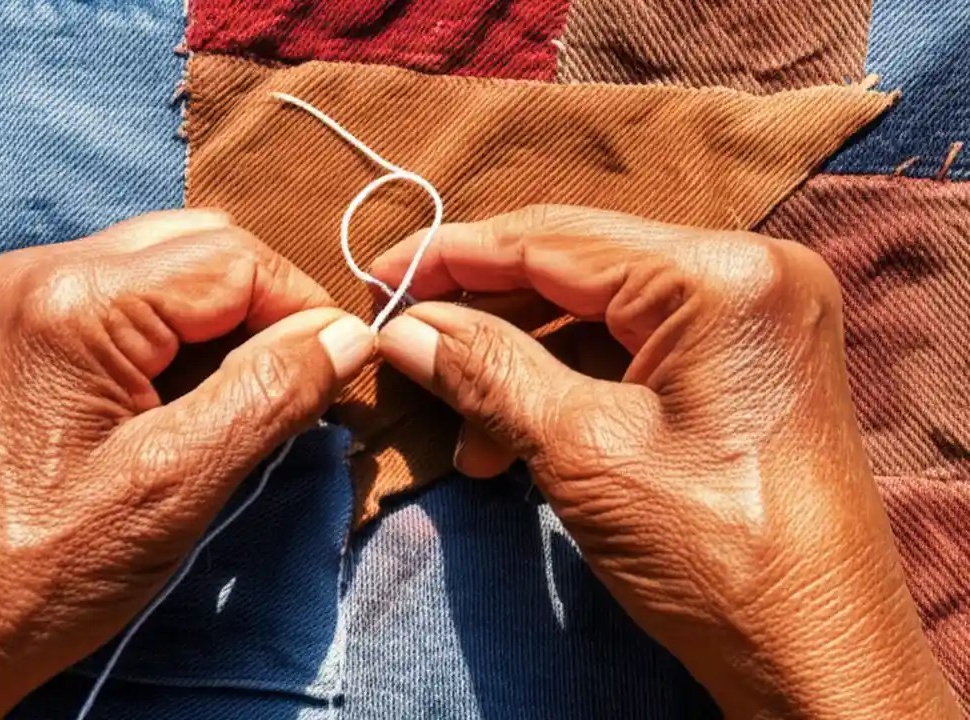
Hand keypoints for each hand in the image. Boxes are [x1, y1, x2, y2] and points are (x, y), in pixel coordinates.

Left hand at [0, 210, 374, 718]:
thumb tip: (349, 335)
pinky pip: (118, 294)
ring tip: (238, 398)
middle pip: (196, 243)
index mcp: (75, 302)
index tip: (341, 372)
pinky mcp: (11, 327)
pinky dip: (168, 331)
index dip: (303, 308)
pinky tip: (178, 397)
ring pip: (160, 262)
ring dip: (217, 318)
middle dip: (262, 304)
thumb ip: (270, 395)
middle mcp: (37, 271)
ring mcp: (15, 295)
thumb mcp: (179, 485)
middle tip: (293, 385)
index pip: (233, 259)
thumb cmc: (47, 573)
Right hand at [371, 205, 958, 718]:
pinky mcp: (746, 363)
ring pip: (598, 312)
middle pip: (577, 265)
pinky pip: (633, 348)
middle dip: (484, 312)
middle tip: (406, 343)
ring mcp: (754, 317)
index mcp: (719, 278)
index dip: (453, 254)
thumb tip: (401, 329)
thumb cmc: (713, 555)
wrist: (816, 657)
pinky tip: (510, 440)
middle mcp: (749, 272)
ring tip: (463, 432)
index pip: (555, 240)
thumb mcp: (581, 453)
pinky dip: (568, 384)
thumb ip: (486, 373)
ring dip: (520, 362)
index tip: (378, 276)